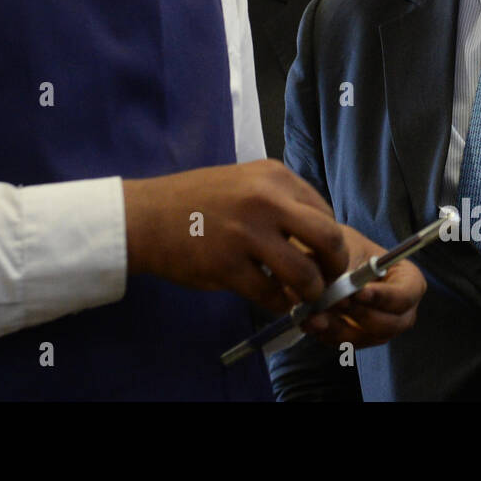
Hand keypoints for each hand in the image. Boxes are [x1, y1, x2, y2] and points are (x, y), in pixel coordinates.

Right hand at [122, 160, 349, 313]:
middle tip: (326, 281)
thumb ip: (280, 203)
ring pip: (304, 274)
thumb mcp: (244, 183)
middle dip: (335, 267)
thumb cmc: (196, 200)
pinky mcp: (228, 265)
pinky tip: (271, 300)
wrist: (146, 216)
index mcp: (274, 176)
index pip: (325, 212)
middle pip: (329, 239)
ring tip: (302, 297)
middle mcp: (266, 200)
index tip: (324, 259)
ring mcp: (247, 233)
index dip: (331, 242)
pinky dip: (278, 304)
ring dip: (310, 293)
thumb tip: (318, 240)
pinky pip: (271, 294)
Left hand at [299, 224, 424, 348]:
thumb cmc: (342, 247)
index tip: (358, 293)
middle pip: (389, 324)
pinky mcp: (357, 337)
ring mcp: (380, 327)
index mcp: (408, 280)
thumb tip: (331, 283)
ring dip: (340, 327)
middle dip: (360, 314)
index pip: (406, 295)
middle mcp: (400, 309)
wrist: (324, 258)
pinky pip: (345, 344)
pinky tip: (310, 320)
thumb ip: (341, 263)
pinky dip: (326, 333)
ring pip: (365, 337)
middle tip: (336, 301)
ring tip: (318, 312)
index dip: (383, 297)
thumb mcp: (343, 246)